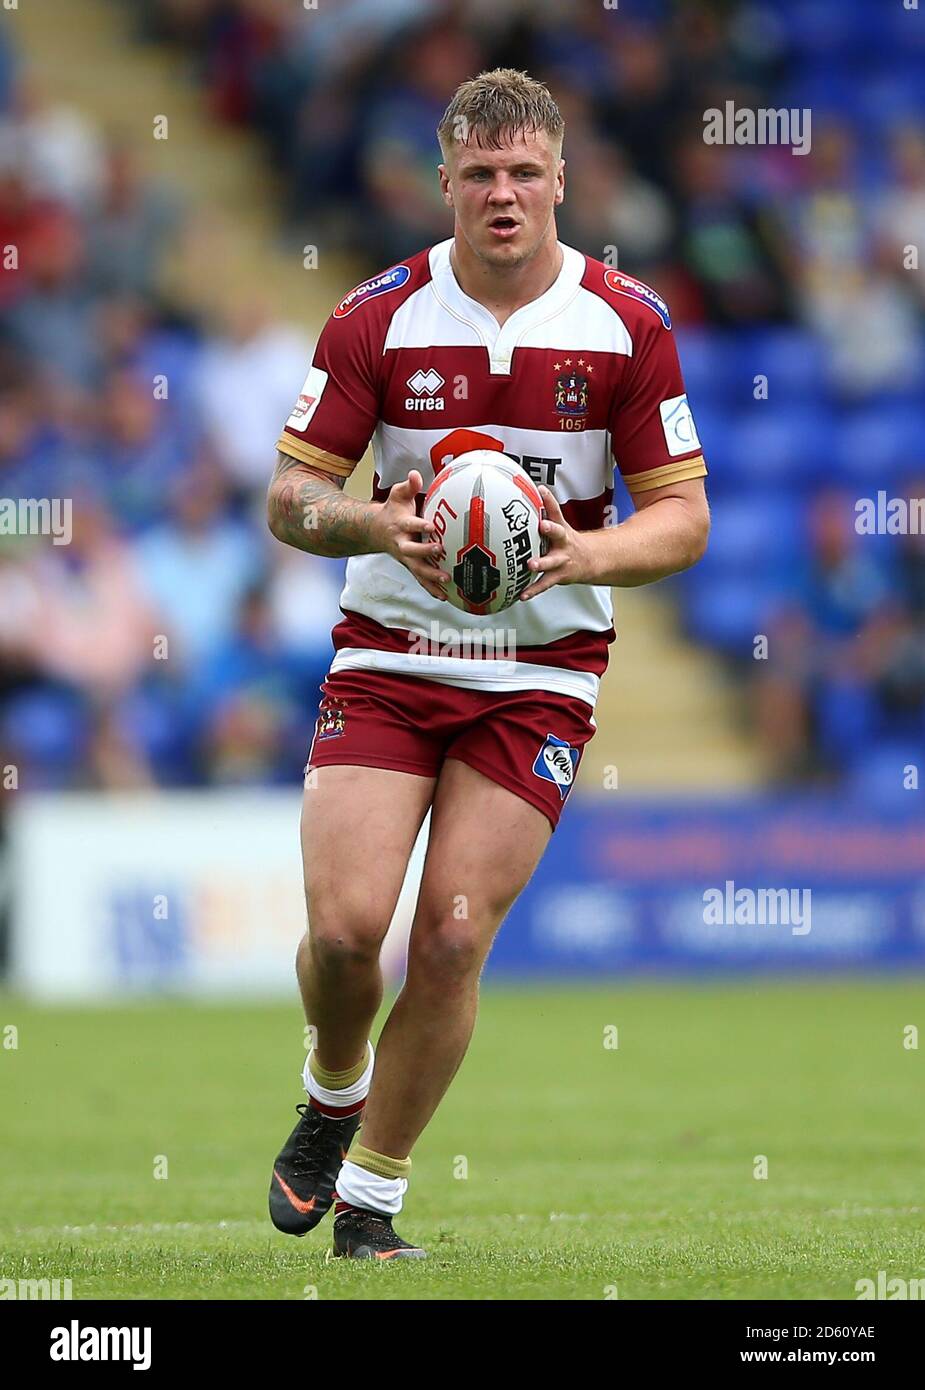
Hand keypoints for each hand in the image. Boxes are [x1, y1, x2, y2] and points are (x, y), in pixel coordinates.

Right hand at [371, 470, 449, 600]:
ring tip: (446, 581)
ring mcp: (406, 558)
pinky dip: (431, 589)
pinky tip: (444, 597)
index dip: (420, 526)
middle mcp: (402, 544)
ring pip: (418, 570)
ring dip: (431, 577)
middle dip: (425, 553)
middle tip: (439, 551)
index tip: (432, 526)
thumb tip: (415, 474)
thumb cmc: (393, 511)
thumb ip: (408, 486)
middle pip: (412, 551)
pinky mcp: (411, 567)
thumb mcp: (398, 495)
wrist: (376, 531)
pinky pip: (421, 580)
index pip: (411, 525)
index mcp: (400, 525)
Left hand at [519, 487, 592, 599]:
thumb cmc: (567, 541)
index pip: (555, 510)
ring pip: (551, 562)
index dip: (549, 499)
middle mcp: (562, 543)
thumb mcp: (559, 524)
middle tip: (542, 525)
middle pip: (558, 533)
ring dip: (541, 563)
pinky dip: (533, 590)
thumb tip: (530, 490)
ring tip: (531, 565)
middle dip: (550, 529)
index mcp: (561, 529)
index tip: (541, 490)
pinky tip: (522, 594)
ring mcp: (561, 560)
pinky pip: (544, 584)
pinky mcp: (558, 576)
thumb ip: (545, 510)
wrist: (591, 561)